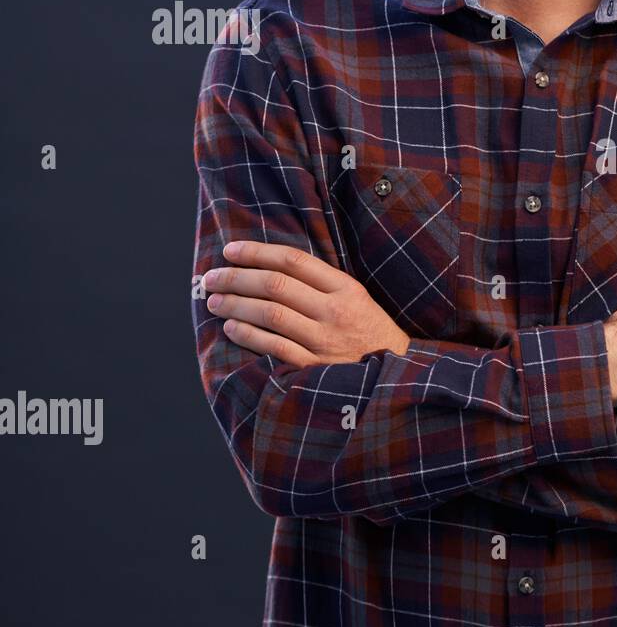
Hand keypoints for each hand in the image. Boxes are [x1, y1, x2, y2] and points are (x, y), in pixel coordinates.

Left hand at [201, 240, 410, 366]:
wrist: (394, 376)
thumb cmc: (369, 333)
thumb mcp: (357, 299)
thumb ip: (321, 283)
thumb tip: (268, 266)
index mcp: (346, 288)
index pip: (294, 260)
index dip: (257, 252)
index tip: (230, 250)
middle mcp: (335, 311)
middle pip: (276, 284)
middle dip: (236, 278)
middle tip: (212, 277)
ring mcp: (325, 341)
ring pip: (270, 314)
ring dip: (235, 305)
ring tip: (214, 301)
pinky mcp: (315, 367)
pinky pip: (274, 347)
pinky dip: (247, 335)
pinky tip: (230, 327)